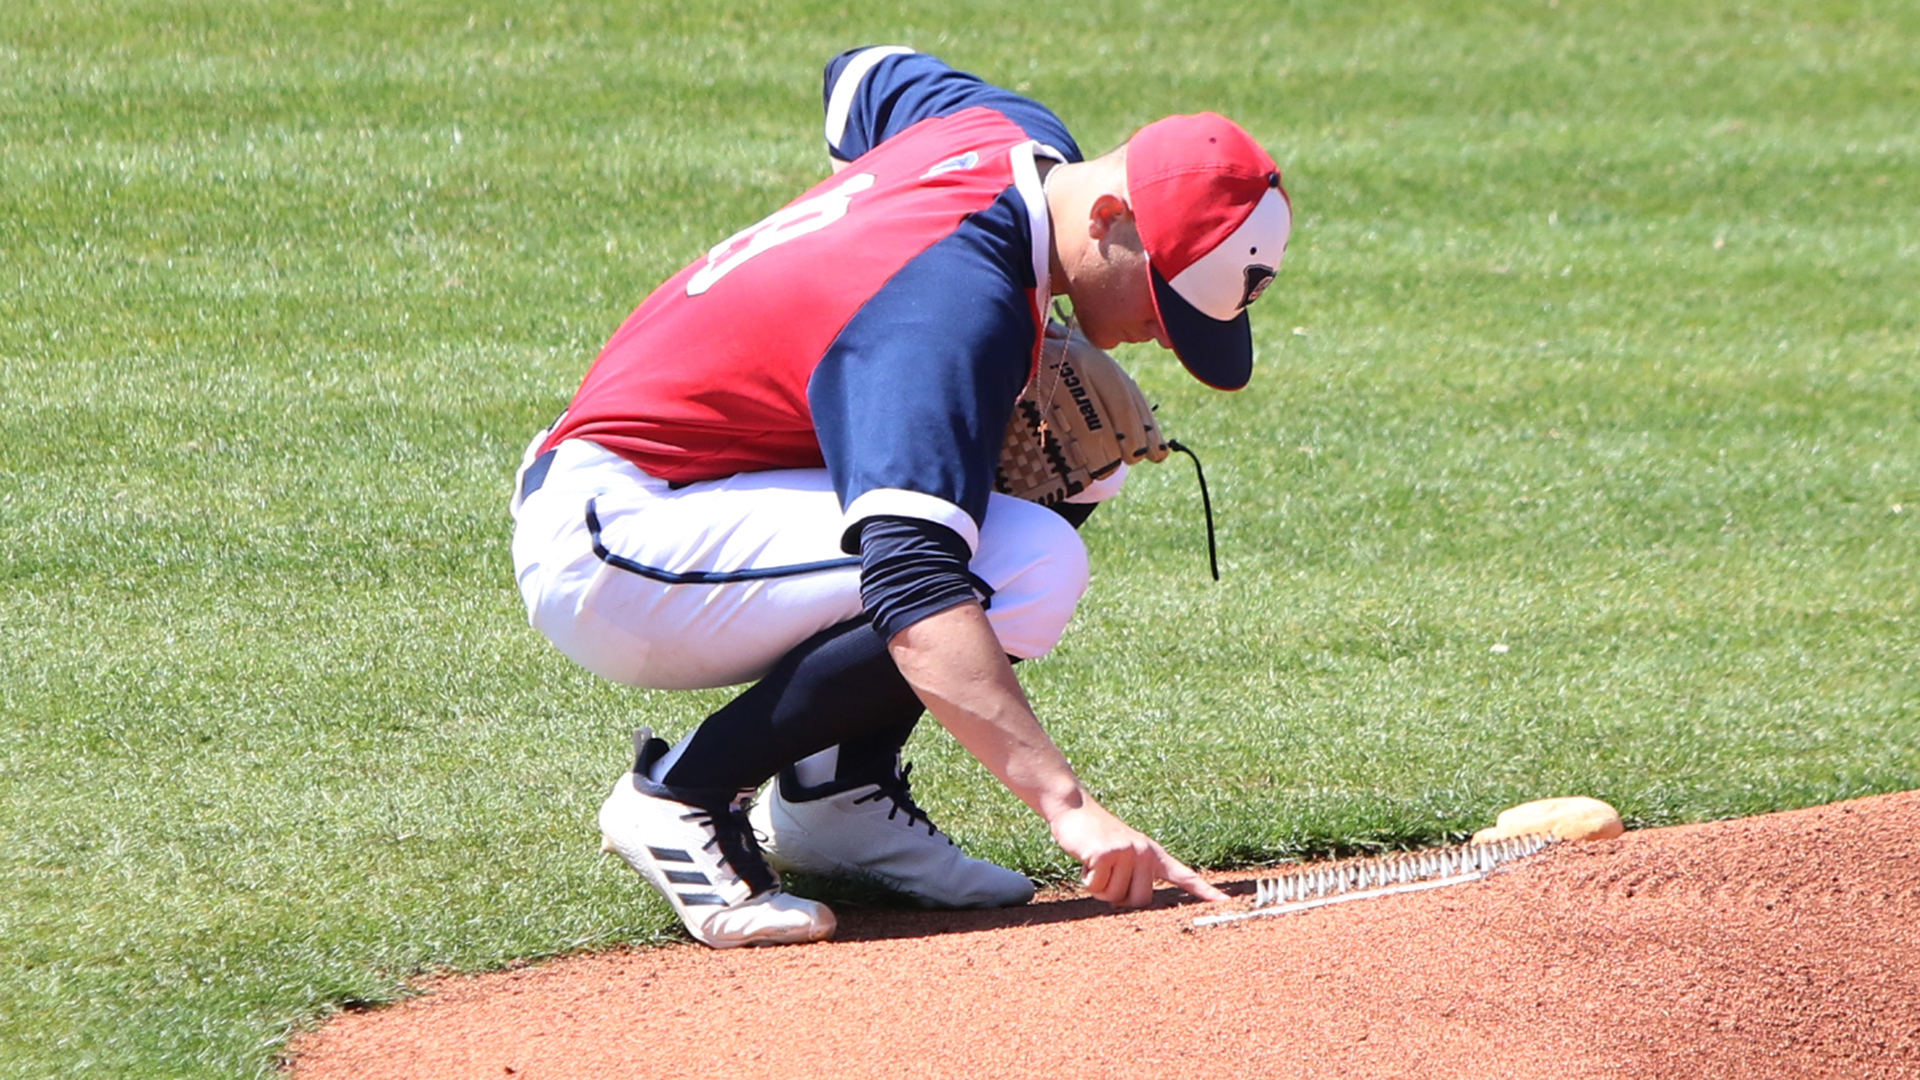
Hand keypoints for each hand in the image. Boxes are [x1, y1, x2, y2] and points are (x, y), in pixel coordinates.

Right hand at [1049, 799, 1228, 906]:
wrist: (1075, 809)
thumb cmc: (1097, 839)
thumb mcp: (1123, 855)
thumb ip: (1135, 876)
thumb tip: (1138, 904)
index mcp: (1154, 855)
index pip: (1185, 877)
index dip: (1205, 892)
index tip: (1226, 903)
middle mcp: (1146, 853)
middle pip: (1140, 901)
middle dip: (1119, 895)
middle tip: (1107, 873)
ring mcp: (1128, 852)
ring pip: (1116, 897)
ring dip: (1100, 887)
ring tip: (1096, 863)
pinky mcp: (1108, 854)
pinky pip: (1098, 887)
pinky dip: (1087, 879)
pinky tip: (1087, 859)